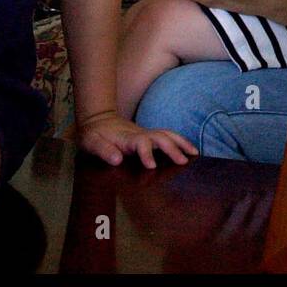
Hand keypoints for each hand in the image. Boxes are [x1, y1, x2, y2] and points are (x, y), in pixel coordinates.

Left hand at [77, 112, 197, 168]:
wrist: (97, 119)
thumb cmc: (94, 134)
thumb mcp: (92, 142)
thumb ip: (103, 150)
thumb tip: (117, 160)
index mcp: (126, 138)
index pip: (140, 143)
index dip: (146, 153)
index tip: (152, 167)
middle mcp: (139, 134)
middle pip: (160, 137)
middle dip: (172, 148)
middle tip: (183, 162)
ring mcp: (145, 133)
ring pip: (167, 134)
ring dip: (181, 142)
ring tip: (194, 153)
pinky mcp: (148, 135)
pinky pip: (167, 136)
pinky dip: (180, 141)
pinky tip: (189, 149)